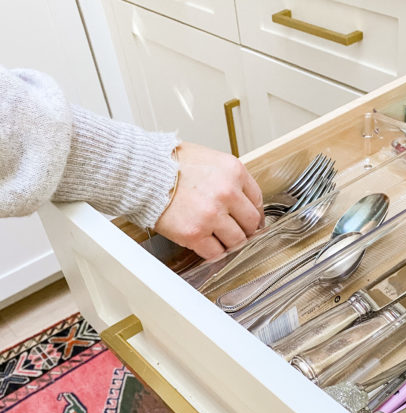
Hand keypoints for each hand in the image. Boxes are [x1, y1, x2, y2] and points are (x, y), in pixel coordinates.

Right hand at [155, 142, 263, 259]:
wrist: (142, 172)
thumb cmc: (170, 164)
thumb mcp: (209, 160)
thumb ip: (229, 180)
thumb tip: (242, 202)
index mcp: (233, 171)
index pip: (256, 200)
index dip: (252, 213)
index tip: (248, 221)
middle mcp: (227, 192)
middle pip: (250, 223)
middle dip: (244, 230)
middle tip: (234, 232)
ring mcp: (211, 215)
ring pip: (236, 241)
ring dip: (228, 242)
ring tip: (217, 238)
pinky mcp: (194, 233)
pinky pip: (215, 253)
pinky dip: (212, 252)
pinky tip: (205, 244)